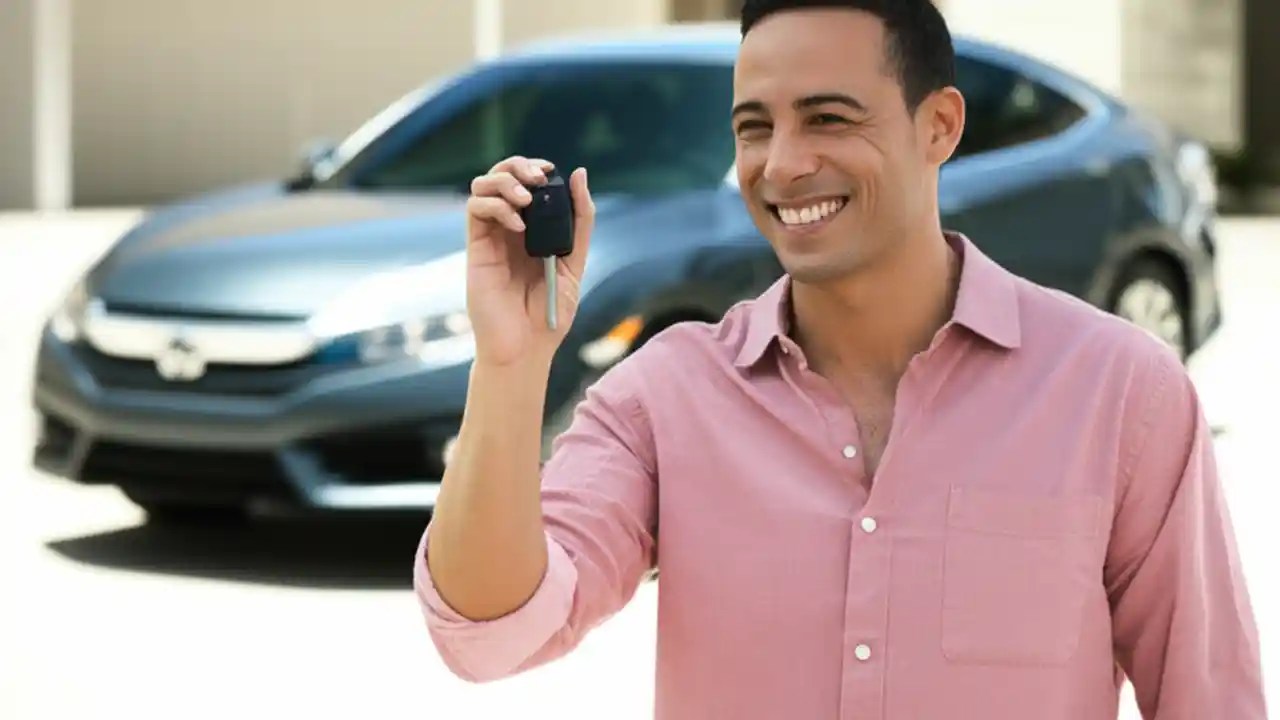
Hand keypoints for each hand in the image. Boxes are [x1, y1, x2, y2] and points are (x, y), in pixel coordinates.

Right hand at [464, 156, 594, 367]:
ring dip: (503, 182)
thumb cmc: (551, 313)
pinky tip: (517, 226)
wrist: (527, 347)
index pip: (525, 182)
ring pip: (482, 187)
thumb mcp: (576, 261)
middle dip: (517, 166)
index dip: (533, 167)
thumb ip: (581, 220)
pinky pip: (476, 211)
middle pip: (500, 176)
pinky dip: (496, 207)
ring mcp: (491, 237)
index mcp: (534, 230)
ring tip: (526, 200)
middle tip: (537, 178)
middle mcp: (509, 229)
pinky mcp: (476, 249)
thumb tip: (581, 174)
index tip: (550, 170)